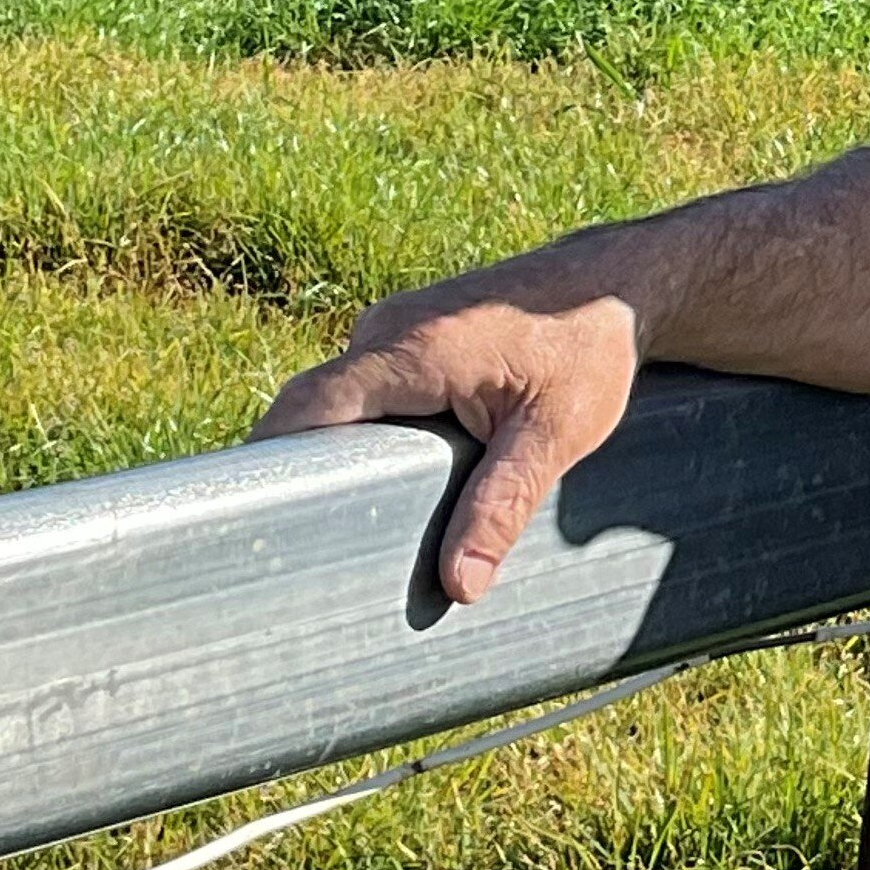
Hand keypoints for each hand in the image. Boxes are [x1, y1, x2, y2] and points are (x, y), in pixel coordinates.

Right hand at [253, 262, 640, 603]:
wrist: (618, 284)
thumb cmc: (589, 347)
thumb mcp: (555, 434)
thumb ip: (503, 505)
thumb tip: (460, 585)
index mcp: (408, 351)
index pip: (305, 409)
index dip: (267, 463)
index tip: (251, 525)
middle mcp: (385, 332)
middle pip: (311, 415)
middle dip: (302, 477)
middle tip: (302, 552)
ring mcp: (393, 331)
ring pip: (338, 408)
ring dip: (338, 460)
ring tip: (343, 532)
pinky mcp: (409, 341)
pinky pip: (364, 394)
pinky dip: (365, 438)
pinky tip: (386, 486)